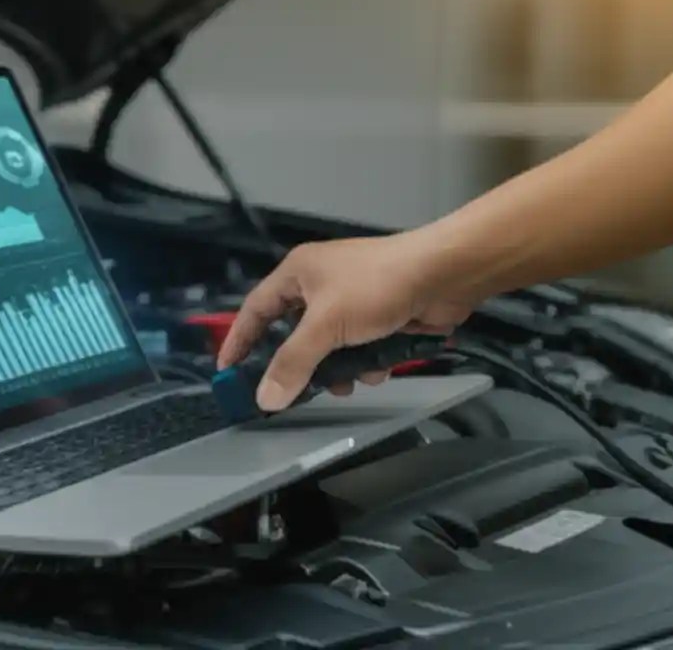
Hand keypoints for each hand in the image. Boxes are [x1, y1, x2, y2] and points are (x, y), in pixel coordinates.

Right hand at [216, 233, 475, 410]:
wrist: (444, 274)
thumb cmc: (378, 286)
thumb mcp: (326, 326)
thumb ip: (293, 363)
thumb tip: (265, 399)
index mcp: (298, 272)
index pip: (256, 309)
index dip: (240, 339)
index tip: (228, 369)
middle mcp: (321, 283)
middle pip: (296, 333)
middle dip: (304, 364)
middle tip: (298, 391)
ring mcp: (352, 299)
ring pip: (330, 345)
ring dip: (340, 367)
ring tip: (351, 383)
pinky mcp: (380, 314)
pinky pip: (359, 346)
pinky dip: (366, 361)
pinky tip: (379, 369)